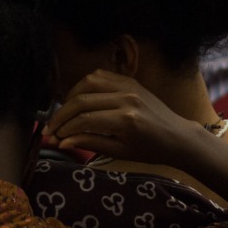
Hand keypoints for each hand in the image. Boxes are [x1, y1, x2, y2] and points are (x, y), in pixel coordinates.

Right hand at [45, 70, 211, 166]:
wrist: (177, 136)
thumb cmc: (150, 150)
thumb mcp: (120, 152)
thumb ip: (90, 143)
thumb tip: (61, 142)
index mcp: (126, 120)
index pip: (84, 120)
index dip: (64, 129)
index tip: (52, 138)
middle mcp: (126, 98)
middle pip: (82, 100)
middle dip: (62, 115)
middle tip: (50, 128)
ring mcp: (128, 86)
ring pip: (88, 82)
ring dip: (70, 96)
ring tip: (63, 113)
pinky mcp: (130, 80)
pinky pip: (101, 76)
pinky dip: (85, 85)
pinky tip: (78, 98)